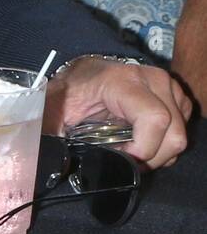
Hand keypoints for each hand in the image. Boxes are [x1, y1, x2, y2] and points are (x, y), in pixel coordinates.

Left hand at [44, 58, 191, 168]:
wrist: (83, 72)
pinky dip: (164, 144)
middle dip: (151, 158)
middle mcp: (152, 80)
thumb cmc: (70, 89)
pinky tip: (142, 141)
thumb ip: (54, 131)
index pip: (154, 119)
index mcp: (122, 81)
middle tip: (125, 161)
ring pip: (179, 136)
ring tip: (131, 151)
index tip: (123, 160)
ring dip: (158, 153)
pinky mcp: (176, 97)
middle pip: (173, 135)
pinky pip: (180, 130)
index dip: (144, 149)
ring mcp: (168, 88)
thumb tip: (54, 161)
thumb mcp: (55, 108)